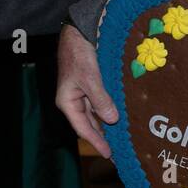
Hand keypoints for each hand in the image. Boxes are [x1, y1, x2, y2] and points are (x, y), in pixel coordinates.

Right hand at [55, 24, 117, 158]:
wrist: (78, 33)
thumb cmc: (79, 55)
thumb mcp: (90, 79)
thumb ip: (100, 100)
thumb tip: (112, 119)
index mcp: (67, 102)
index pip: (83, 128)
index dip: (96, 142)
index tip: (108, 154)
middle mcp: (73, 100)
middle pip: (88, 124)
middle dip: (101, 137)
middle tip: (116, 152)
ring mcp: (81, 93)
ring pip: (95, 114)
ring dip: (106, 125)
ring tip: (120, 138)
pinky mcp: (90, 85)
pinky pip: (99, 103)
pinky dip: (108, 111)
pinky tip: (118, 116)